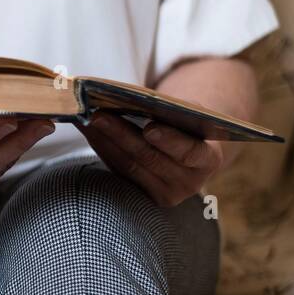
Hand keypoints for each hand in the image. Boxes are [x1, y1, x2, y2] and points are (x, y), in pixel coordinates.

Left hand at [77, 113, 224, 207]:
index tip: (150, 127)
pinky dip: (102, 148)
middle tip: (98, 115)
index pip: (190, 152)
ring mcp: (165, 194)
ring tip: (85, 119)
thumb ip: (172, 110)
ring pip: (128, 165)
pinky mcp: (143, 196)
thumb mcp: (189, 116)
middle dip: (121, 135)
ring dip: (104, 140)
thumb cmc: (187, 125)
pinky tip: (88, 131)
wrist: (188, 152)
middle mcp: (189, 183)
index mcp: (208, 160)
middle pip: (150, 158)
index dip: (170, 140)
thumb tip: (131, 97)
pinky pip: (118, 170)